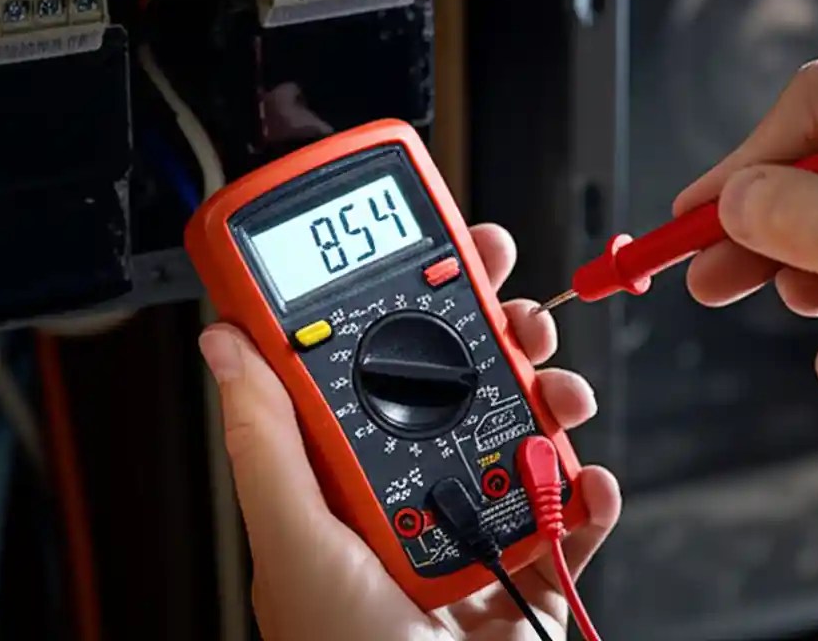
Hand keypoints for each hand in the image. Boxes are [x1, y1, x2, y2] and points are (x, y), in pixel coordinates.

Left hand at [198, 223, 620, 639]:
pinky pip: (572, 514)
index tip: (445, 249)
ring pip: (527, 433)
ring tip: (561, 398)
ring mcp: (478, 525)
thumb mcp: (295, 544)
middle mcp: (417, 489)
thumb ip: (269, 444)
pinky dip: (591, 495)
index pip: (380, 363)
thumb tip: (226, 343)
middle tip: (521, 306)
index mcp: (352, 474)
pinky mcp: (531, 569)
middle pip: (466, 384)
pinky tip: (588, 484)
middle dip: (502, 334)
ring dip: (554, 401)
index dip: (412, 299)